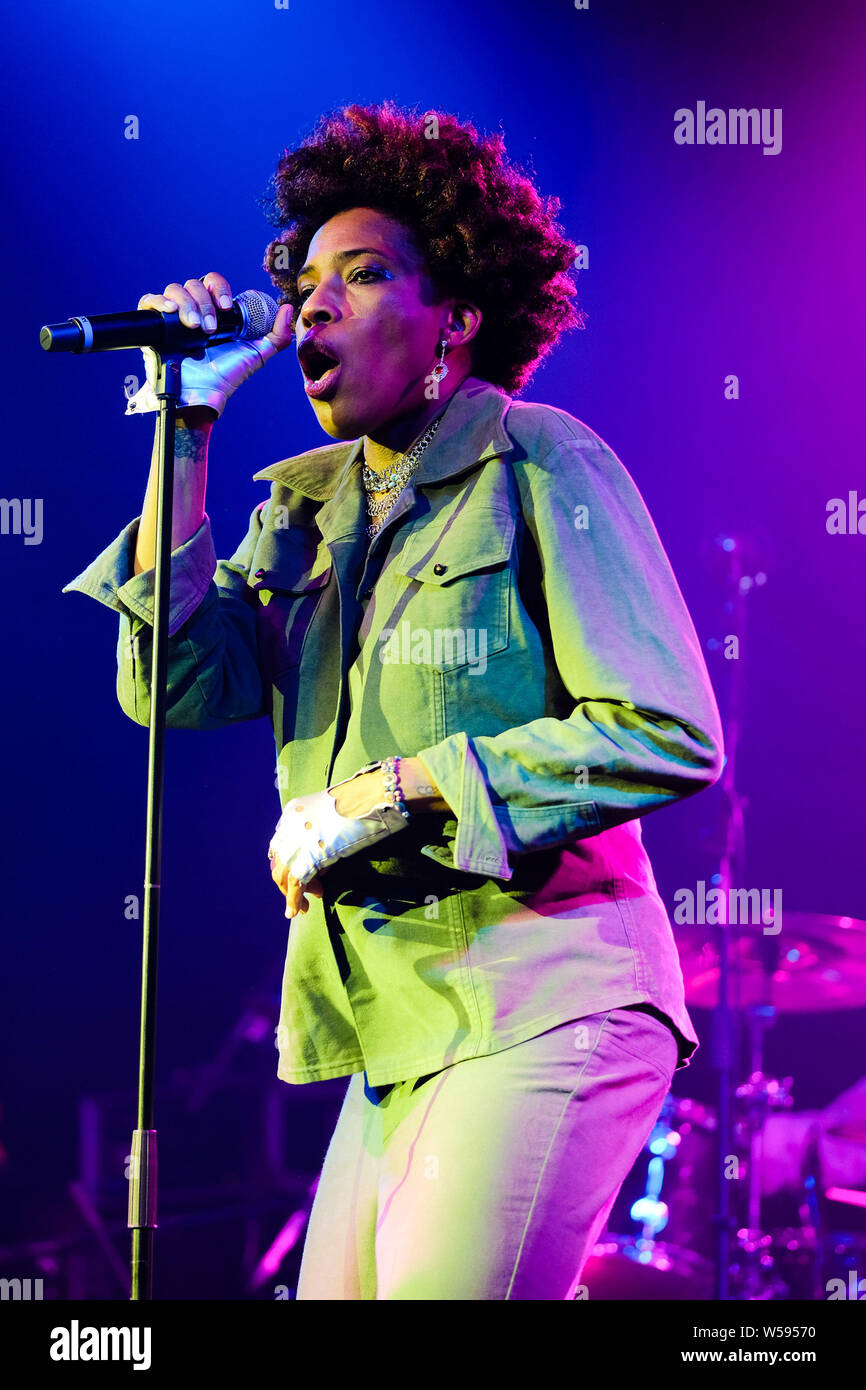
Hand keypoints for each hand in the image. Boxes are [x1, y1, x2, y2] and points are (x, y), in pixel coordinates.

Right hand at [128, 273, 294, 418]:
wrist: (202, 394)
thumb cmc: (227, 376)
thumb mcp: (257, 354)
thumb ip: (277, 335)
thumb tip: (287, 308)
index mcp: (213, 310)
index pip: (213, 282)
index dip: (220, 288)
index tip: (228, 306)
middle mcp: (192, 309)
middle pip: (194, 284)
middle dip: (205, 303)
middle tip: (211, 329)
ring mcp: (172, 317)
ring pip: (174, 289)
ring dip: (188, 305)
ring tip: (196, 329)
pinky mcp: (154, 327)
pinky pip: (149, 301)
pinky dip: (159, 302)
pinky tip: (171, 311)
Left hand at [267, 769, 411, 917]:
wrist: (366, 799)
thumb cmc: (358, 805)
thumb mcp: (333, 818)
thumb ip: (322, 835)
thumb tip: (322, 862)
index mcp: (292, 814)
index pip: (282, 846)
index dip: (291, 865)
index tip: (308, 876)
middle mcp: (288, 828)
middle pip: (280, 862)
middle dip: (290, 882)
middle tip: (311, 893)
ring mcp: (294, 842)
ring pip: (283, 875)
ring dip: (291, 895)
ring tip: (303, 908)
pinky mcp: (304, 856)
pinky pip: (294, 884)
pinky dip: (293, 900)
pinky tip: (296, 911)